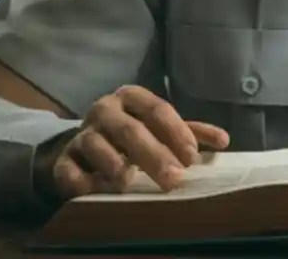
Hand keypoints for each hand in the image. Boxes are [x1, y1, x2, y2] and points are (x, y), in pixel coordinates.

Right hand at [36, 85, 229, 200]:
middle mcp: (104, 110)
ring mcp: (81, 134)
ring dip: (114, 164)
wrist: (82, 149)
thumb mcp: (159, 129)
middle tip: (174, 179)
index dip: (176, 132)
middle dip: (154, 155)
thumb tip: (224, 141)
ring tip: (128, 182)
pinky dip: (83, 181)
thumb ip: (189, 133)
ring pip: (96, 145)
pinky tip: (97, 190)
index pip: (157, 109)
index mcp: (131, 97)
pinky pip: (70, 170)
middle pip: (130, 130)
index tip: (192, 158)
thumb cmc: (131, 135)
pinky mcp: (63, 160)